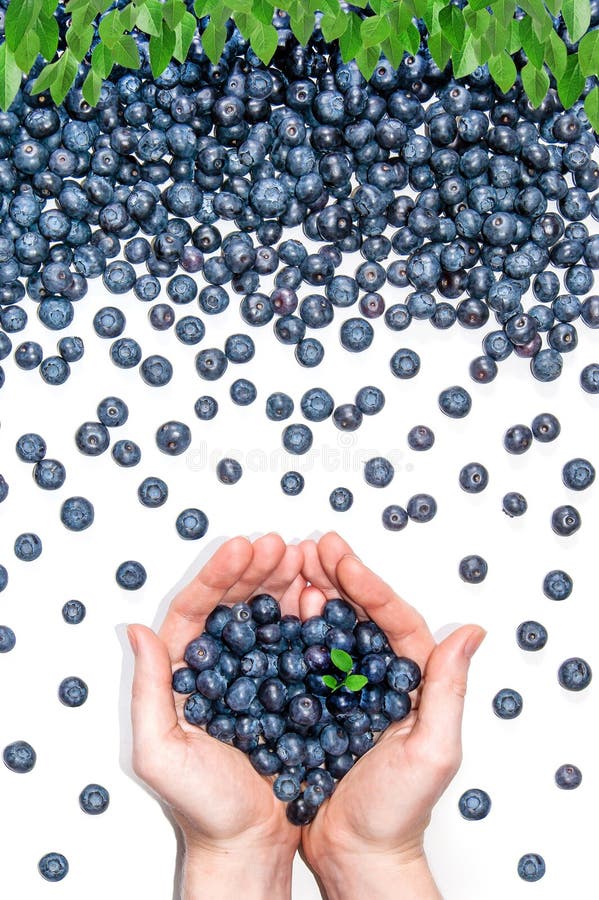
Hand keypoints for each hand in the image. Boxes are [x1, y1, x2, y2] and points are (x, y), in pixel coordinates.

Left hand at [127, 534, 304, 899]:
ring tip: (304, 558)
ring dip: (284, 582)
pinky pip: (296, 643)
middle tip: (280, 545)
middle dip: (257, 569)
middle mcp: (218, 665)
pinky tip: (319, 597)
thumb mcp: (161, 753)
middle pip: (234, 603)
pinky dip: (307, 616)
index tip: (242, 548)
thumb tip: (136, 631)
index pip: (196, 610)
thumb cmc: (202, 806)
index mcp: (183, 672)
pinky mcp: (286, 687)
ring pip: (267, 614)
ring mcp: (254, 673)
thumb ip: (147, 691)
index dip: (218, 576)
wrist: (249, 843)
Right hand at [298, 532, 485, 899]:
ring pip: (327, 627)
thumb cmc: (397, 813)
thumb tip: (473, 631)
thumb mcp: (431, 753)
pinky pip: (301, 656)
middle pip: (358, 613)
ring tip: (287, 563)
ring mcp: (344, 687)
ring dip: (309, 593)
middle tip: (310, 546)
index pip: (394, 618)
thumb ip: (448, 690)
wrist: (355, 855)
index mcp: (411, 680)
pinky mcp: (313, 702)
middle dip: (334, 576)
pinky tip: (271, 610)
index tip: (341, 556)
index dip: (369, 583)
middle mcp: (377, 676)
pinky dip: (287, 630)